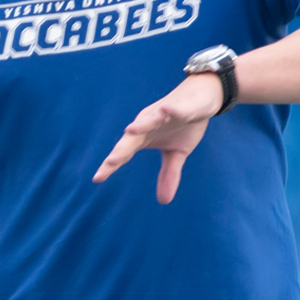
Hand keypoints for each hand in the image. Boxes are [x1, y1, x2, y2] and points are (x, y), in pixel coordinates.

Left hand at [92, 74, 224, 203]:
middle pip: (131, 139)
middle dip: (121, 150)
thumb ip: (168, 174)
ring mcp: (162, 114)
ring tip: (131, 131)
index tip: (97, 179)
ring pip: (148, 121)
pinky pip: (174, 109)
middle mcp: (148, 124)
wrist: (202, 98)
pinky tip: (165, 111)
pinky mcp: (179, 106)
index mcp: (144, 137)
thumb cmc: (184, 124)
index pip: (124, 153)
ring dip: (140, 126)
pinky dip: (170, 111)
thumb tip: (163, 201)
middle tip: (110, 163)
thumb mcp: (178, 153)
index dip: (112, 165)